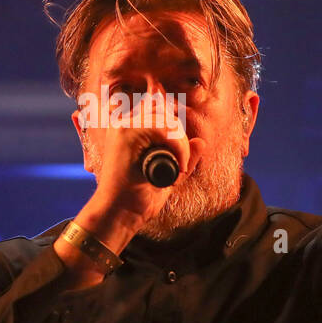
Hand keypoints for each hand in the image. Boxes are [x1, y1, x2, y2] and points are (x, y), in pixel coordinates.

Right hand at [73, 93, 205, 254]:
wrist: (120, 213)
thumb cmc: (139, 197)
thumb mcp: (168, 174)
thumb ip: (183, 157)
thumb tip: (201, 141)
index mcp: (129, 129)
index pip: (159, 109)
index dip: (175, 130)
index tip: (179, 158)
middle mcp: (124, 123)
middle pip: (166, 112)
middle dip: (180, 140)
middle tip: (180, 168)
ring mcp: (123, 126)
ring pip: (167, 119)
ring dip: (180, 146)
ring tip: (178, 170)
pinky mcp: (125, 133)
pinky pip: (164, 128)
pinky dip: (178, 147)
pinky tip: (177, 167)